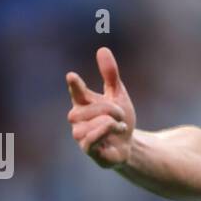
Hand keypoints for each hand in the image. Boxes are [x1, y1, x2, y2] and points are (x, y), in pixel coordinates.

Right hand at [66, 47, 135, 168]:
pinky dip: (104, 133)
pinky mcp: (89, 150)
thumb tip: (103, 49)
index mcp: (83, 103)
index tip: (71, 76)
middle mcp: (78, 119)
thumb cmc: (119, 119)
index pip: (76, 91)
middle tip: (121, 114)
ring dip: (109, 123)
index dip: (74, 85)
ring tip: (120, 126)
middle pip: (86, 109)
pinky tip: (116, 131)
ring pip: (87, 126)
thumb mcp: (118, 95)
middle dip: (108, 109)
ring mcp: (81, 135)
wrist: (128, 145)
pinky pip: (90, 141)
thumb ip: (110, 75)